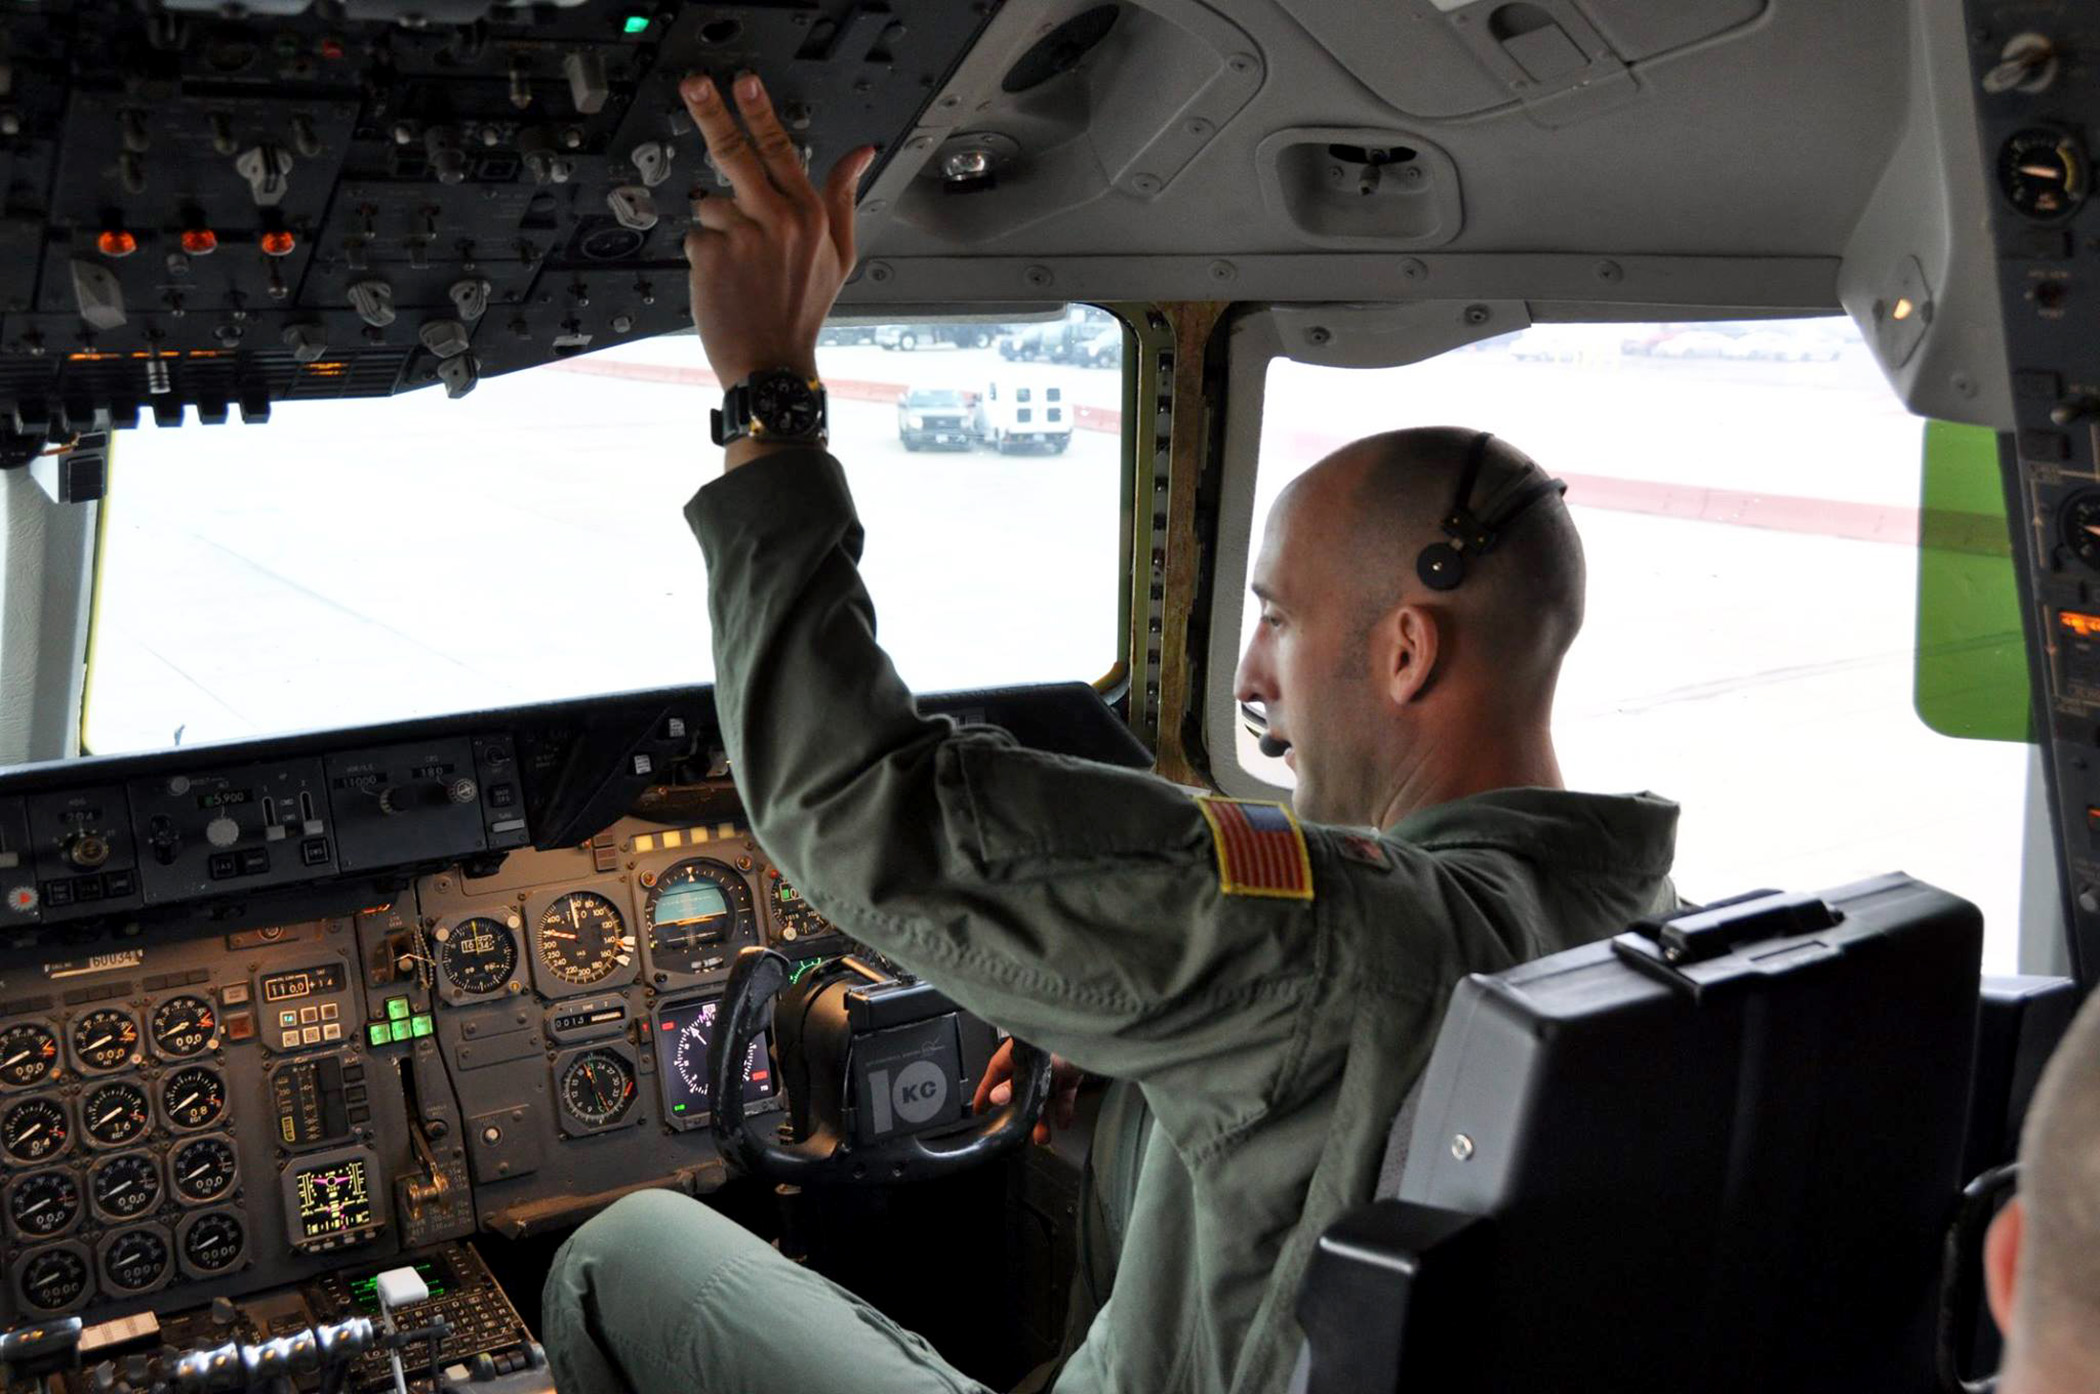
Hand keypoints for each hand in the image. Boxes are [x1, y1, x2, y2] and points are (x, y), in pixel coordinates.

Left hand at [677, 72, 873, 414]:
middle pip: (736, 153)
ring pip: (710, 203)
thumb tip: (861, 153)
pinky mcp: (713, 256)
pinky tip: (723, 279)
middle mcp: (780, 220)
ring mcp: (744, 237)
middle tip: (694, 84)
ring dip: (717, 226)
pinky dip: (702, 255)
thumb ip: (844, 197)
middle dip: (712, 113)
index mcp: (811, 215)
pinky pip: (695, 235)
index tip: (745, 83)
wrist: (773, 362)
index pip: (780, 149)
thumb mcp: (840, 254)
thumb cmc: (803, 310)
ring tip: (738, 264)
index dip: (759, 112)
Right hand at [971, 1037, 1084, 1147]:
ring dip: (1042, 1117)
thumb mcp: (1037, 1065)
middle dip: (1019, 1112)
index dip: (985, 1090)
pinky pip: (1064, 1093)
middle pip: (1021, 1087)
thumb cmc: (1068, 1039)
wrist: (1100, 1037)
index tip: (978, 1108)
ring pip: (1043, 1094)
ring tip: (1042, 1137)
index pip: (996, 1070)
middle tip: (1014, 1130)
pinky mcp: (1072, 1070)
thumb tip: (996, 1097)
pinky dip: (1063, 1109)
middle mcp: (1036, 1056)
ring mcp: (1055, 1064)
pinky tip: (1063, 1123)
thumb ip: (1016, 1083)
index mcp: (1021, 1049)